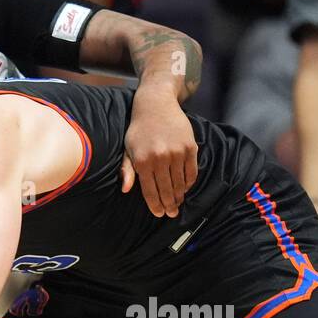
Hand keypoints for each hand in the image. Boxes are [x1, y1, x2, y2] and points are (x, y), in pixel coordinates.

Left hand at [121, 87, 198, 217]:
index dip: (155, 205)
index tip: (159, 213)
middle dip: (169, 205)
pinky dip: (189, 183)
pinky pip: (192, 172)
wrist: (156, 104)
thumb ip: (128, 170)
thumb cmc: (140, 129)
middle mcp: (160, 158)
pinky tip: (185, 187)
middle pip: (166, 190)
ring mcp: (176, 153)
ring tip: (178, 202)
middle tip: (172, 213)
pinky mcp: (189, 147)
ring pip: (180, 183)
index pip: (150, 191)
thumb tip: (126, 190)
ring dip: (179, 196)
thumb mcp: (129, 148)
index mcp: (142, 161)